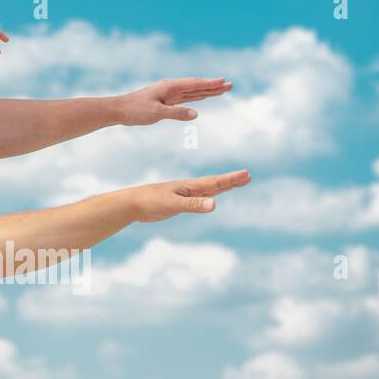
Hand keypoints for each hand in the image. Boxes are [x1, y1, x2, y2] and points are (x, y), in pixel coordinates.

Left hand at [115, 77, 233, 125]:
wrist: (119, 110)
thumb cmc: (135, 110)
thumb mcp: (156, 113)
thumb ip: (176, 113)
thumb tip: (196, 114)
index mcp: (169, 88)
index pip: (194, 85)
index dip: (210, 84)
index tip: (224, 82)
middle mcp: (171, 88)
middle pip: (196, 86)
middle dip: (213, 86)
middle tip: (230, 84)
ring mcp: (168, 94)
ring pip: (192, 92)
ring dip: (207, 90)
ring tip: (222, 89)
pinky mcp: (166, 101)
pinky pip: (186, 97)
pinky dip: (196, 96)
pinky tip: (202, 96)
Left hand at [126, 169, 250, 222]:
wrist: (131, 203)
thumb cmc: (150, 202)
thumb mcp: (173, 205)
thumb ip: (193, 205)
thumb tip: (215, 205)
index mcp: (189, 187)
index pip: (215, 183)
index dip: (231, 180)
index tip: (246, 174)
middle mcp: (188, 189)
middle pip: (214, 184)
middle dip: (231, 181)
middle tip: (247, 176)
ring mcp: (183, 194)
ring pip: (207, 190)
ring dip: (222, 186)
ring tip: (234, 183)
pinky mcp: (177, 202)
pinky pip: (198, 198)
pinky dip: (208, 196)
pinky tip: (209, 198)